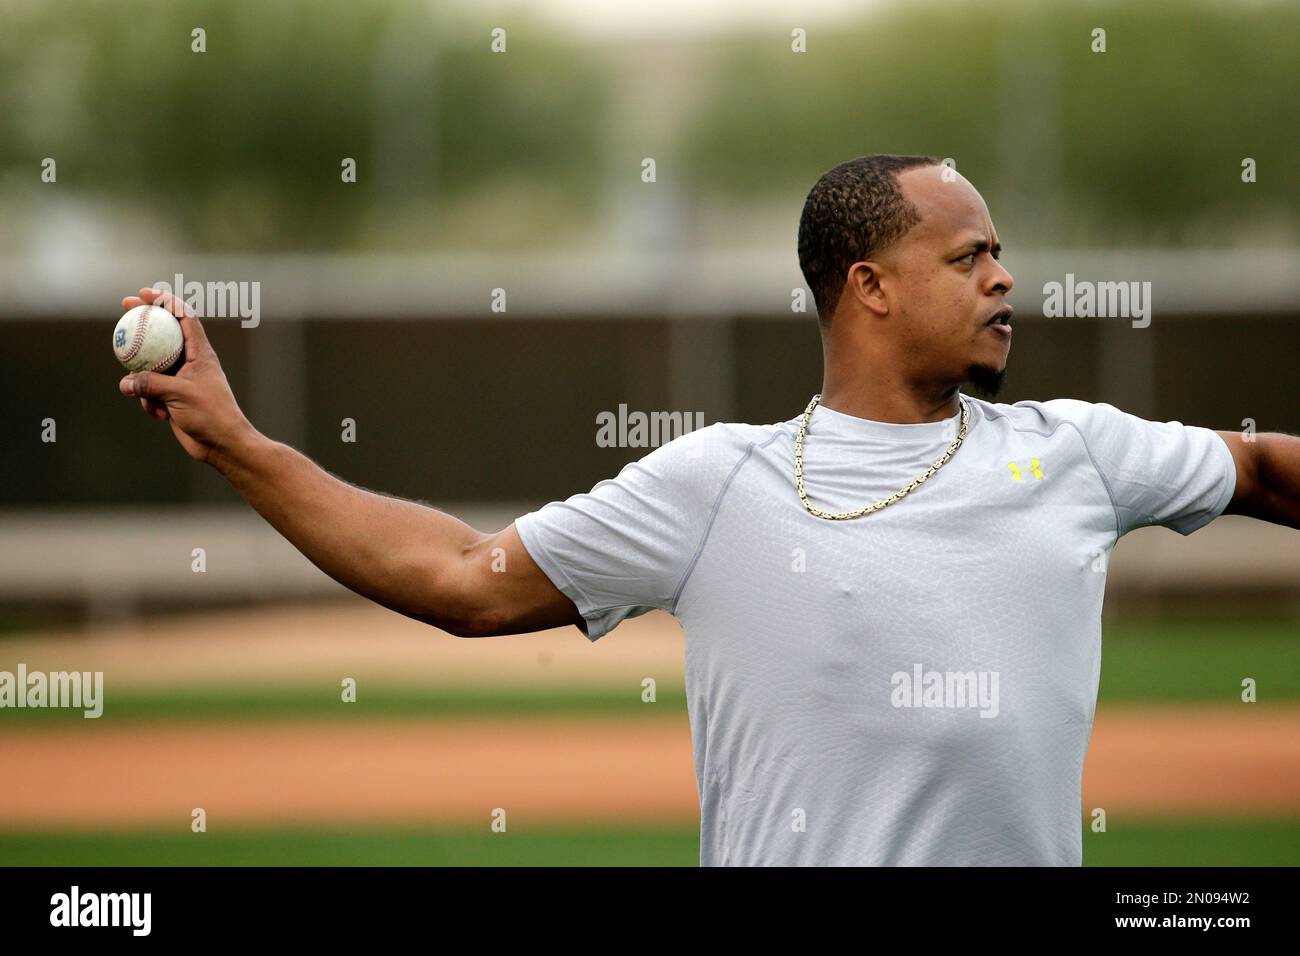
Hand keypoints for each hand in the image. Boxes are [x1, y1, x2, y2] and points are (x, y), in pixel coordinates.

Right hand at [117, 287, 255, 467]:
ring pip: (151, 367)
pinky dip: (151, 403)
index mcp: (201, 353)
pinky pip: (150, 392)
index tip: (145, 294)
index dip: (166, 301)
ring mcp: (180, 379)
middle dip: (144, 322)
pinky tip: (162, 416)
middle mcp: (191, 362)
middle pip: (163, 334)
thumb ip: (150, 384)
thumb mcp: (179, 395)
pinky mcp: (172, 397)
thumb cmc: (211, 415)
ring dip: (145, 383)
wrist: (222, 444)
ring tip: (155, 400)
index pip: (185, 318)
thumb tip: (124, 382)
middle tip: (123, 309)